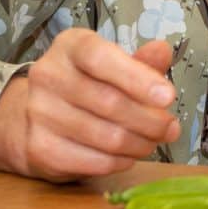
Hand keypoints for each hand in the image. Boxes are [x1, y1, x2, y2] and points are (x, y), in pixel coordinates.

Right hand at [0, 30, 179, 181]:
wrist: (37, 115)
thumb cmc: (86, 83)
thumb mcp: (113, 64)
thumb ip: (141, 60)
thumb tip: (162, 51)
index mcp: (70, 46)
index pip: (101, 58)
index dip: (138, 78)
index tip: (168, 97)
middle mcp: (48, 75)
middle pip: (109, 102)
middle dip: (150, 120)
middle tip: (170, 128)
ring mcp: (39, 113)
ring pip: (105, 136)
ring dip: (140, 143)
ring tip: (152, 141)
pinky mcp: (39, 147)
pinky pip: (92, 161)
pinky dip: (120, 162)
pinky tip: (129, 155)